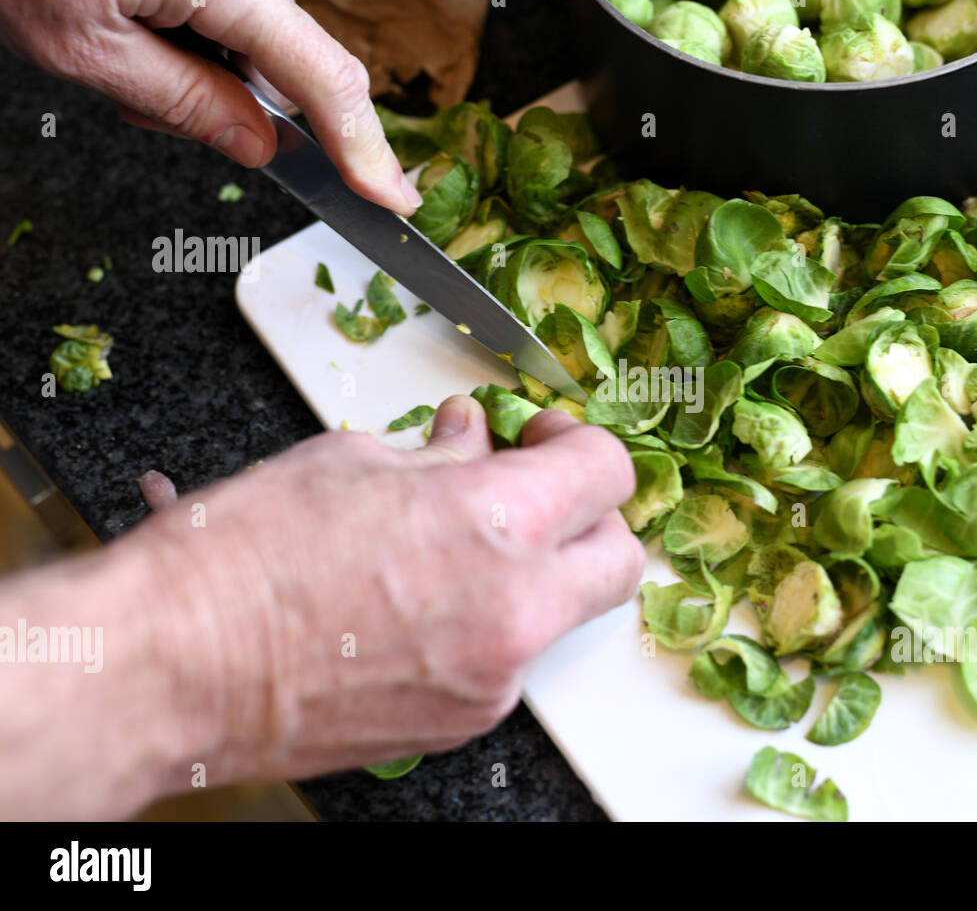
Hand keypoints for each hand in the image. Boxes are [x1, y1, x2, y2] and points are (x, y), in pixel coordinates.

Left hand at [0, 0, 419, 213]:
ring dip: (202, 67)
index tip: (393, 197)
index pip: (323, 80)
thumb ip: (183, 103)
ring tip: (119, 46)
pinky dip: (193, 31)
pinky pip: (232, 6)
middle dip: (234, 106)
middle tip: (142, 105)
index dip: (364, 147)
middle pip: (285, 67)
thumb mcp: (82, 46)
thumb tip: (258, 146)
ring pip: (254, 42)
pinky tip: (131, 16)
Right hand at [0, 397, 642, 817]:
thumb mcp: (349, 463)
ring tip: (454, 546)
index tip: (545, 439)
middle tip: (535, 492)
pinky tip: (421, 601)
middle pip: (620, 559)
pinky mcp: (461, 723)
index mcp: (495, 524)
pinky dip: (486, 625)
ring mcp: (493, 678)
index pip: (606, 472)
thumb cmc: (237, 561)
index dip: (579, 442)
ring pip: (561, 615)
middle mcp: (513, 609)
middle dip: (590, 517)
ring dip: (533, 573)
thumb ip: (438, 454)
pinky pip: (507, 662)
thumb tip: (473, 440)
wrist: (170, 670)